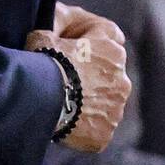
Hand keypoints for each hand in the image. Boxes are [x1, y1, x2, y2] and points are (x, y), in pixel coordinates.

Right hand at [28, 7, 130, 152]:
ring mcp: (116, 108)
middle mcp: (121, 78)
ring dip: (91, 103)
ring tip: (64, 106)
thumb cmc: (45, 63)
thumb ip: (54, 33)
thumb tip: (52, 36)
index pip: (110, 36)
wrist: (43, 99)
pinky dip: (84, 128)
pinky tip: (65, 124)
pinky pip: (96, 128)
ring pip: (105, 104)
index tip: (77, 48)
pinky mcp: (106, 132)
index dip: (92, 40)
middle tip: (67, 82)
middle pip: (109, 74)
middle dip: (92, 77)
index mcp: (111, 50)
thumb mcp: (44, 37)